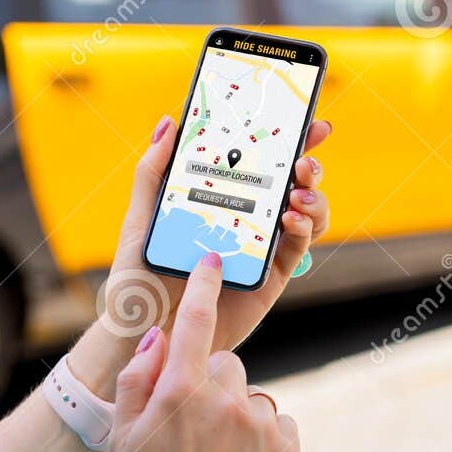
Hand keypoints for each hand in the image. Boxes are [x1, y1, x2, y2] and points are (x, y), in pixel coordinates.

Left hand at [72, 114, 331, 398]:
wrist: (146, 332)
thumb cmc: (139, 276)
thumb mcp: (140, 219)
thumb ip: (153, 172)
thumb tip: (169, 122)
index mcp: (221, 198)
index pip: (258, 161)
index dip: (286, 138)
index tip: (305, 119)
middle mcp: (248, 219)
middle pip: (291, 182)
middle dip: (308, 163)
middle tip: (304, 159)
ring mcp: (263, 247)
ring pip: (305, 212)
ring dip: (312, 197)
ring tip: (296, 195)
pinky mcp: (272, 277)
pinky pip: (298, 248)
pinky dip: (303, 229)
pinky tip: (290, 219)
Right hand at [109, 252, 300, 451]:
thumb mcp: (124, 439)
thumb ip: (139, 378)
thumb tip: (163, 335)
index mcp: (179, 391)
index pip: (195, 319)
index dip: (205, 283)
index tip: (215, 257)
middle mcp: (225, 400)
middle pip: (224, 365)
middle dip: (209, 386)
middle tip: (190, 434)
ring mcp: (262, 426)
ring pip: (250, 397)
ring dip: (235, 416)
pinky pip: (278, 425)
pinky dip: (263, 440)